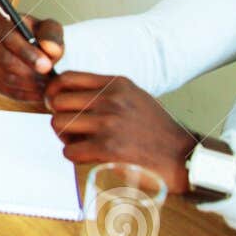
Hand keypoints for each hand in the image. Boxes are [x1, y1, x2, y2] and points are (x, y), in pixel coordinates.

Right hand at [0, 10, 63, 101]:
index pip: (8, 37)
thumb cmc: (40, 35)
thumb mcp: (51, 30)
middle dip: (29, 72)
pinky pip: (2, 89)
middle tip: (48, 80)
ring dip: (27, 84)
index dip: (27, 53)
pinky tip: (37, 93)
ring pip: (4, 76)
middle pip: (4, 59)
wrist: (32, 47)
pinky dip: (22, 94)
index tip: (46, 66)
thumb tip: (49, 48)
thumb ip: (53, 37)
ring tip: (46, 85)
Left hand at [44, 72, 194, 193]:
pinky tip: (90, 157)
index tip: (55, 105)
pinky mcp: (107, 148)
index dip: (53, 92)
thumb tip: (67, 94)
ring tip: (82, 143)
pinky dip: (75, 156)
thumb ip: (105, 92)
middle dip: (59, 118)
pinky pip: (69, 150)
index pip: (67, 78)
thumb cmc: (155, 131)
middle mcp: (111, 99)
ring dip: (65, 137)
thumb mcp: (134, 98)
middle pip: (57, 102)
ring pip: (58, 124)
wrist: (181, 158)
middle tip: (71, 130)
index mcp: (117, 84)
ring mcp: (109, 123)